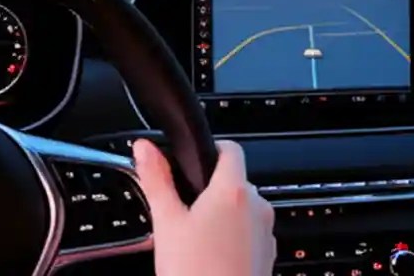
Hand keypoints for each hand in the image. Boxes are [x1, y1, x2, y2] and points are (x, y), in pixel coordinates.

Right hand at [134, 139, 275, 275]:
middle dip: (209, 190)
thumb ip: (156, 179)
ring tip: (193, 239)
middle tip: (182, 210)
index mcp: (233, 191)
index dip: (209, 150)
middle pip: (234, 181)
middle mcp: (257, 208)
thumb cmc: (195, 274)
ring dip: (221, 215)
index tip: (190, 163)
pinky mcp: (267, 256)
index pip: (230, 149)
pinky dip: (232, 238)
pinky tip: (209, 257)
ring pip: (242, 209)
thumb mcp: (167, 223)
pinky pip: (249, 234)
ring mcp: (266, 233)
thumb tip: (145, 149)